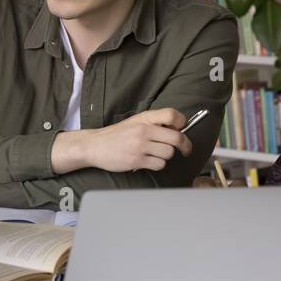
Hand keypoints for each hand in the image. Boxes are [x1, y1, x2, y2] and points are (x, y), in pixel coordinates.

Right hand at [77, 107, 191, 173]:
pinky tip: (148, 161)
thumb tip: (178, 130)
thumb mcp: (135, 122)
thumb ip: (154, 123)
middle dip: (184, 145)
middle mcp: (143, 130)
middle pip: (176, 138)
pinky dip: (157, 165)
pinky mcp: (136, 160)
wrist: (95, 145)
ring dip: (166, 156)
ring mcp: (140, 146)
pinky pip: (159, 165)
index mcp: (144, 118)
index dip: (181, 122)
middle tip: (185, 150)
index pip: (172, 115)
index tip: (181, 129)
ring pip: (169, 153)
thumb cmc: (118, 135)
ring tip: (155, 154)